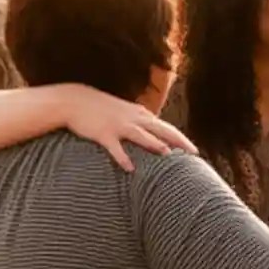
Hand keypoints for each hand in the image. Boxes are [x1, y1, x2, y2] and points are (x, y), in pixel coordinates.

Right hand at [61, 85, 196, 171]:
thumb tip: (154, 130)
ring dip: (155, 144)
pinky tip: (130, 168)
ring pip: (141, 135)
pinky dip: (123, 157)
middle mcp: (133, 119)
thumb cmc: (101, 107)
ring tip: (168, 154)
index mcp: (140, 114)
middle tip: (194, 153)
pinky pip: (115, 148)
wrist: (74, 100)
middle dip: (179, 141)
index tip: (193, 149)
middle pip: (161, 129)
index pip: (166, 127)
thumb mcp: (124, 111)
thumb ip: (140, 120)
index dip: (181, 138)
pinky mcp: (103, 134)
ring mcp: (118, 126)